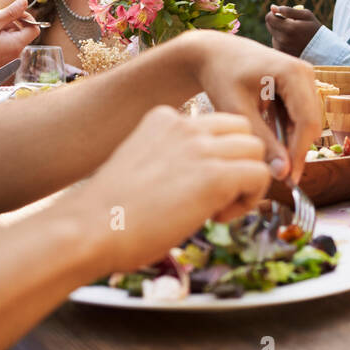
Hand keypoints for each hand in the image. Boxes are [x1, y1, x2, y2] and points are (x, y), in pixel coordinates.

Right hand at [0, 0, 39, 77]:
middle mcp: (14, 54)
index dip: (25, 16)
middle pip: (16, 30)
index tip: (10, 11)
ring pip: (4, 35)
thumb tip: (25, 1)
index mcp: (17, 45)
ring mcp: (6, 59)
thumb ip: (11, 11)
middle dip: (2, 19)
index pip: (33, 27)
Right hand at [72, 107, 270, 273]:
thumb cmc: (109, 213)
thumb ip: (173, 160)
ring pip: (257, 151)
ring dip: (247, 182)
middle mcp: (185, 125)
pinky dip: (250, 199)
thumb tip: (202, 178)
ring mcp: (201, 147)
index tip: (200, 185)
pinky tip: (218, 217)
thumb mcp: (142, 168)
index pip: (218, 125)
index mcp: (164, 119)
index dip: (220, 156)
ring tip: (217, 210)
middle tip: (216, 199)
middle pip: (244, 132)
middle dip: (239, 164)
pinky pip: (260, 175)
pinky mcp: (215, 175)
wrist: (89, 230)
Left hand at [186, 31, 320, 184]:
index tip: (288, 180)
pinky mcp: (299, 84)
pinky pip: (300, 114)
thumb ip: (263, 141)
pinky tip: (269, 140)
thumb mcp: (238, 111)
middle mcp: (306, 72)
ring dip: (291, 141)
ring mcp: (305, 76)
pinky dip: (287, 130)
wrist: (215, 53)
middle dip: (296, 150)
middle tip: (278, 176)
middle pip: (311, 122)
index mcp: (293, 72)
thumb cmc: (222, 77)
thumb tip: (284, 174)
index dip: (299, 154)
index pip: (307, 122)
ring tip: (271, 159)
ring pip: (307, 121)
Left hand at [264, 4, 320, 56]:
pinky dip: (282, 40)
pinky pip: (276, 43)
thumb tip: (272, 7)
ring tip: (294, 34)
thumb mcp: (306, 15)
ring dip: (280, 31)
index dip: (274, 13)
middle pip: (269, 25)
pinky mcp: (282, 54)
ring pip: (273, 34)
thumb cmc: (314, 29)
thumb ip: (288, 10)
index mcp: (289, 28)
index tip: (281, 14)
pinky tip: (293, 41)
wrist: (322, 49)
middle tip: (290, 23)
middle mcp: (283, 40)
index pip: (269, 18)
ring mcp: (282, 48)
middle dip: (277, 21)